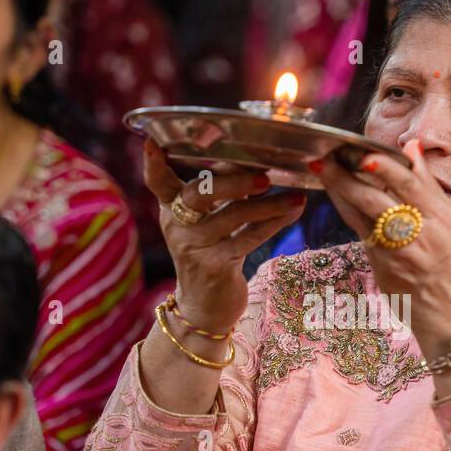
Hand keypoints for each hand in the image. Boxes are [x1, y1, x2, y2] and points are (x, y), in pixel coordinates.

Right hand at [142, 138, 305, 331]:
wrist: (205, 308)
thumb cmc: (211, 254)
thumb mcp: (208, 221)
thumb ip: (220, 192)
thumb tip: (251, 159)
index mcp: (171, 208)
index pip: (158, 182)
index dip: (153, 163)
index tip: (153, 143)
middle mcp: (177, 226)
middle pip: (200, 195)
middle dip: (233, 182)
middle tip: (265, 176)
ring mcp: (194, 247)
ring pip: (234, 217)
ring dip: (269, 205)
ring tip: (297, 196)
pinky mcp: (215, 267)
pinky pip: (249, 239)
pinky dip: (275, 223)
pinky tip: (294, 211)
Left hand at [312, 140, 450, 349]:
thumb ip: (428, 185)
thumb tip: (411, 148)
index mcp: (444, 220)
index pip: (411, 185)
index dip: (385, 168)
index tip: (363, 153)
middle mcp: (421, 237)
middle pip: (376, 201)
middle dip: (345, 178)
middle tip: (323, 158)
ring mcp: (399, 256)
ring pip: (361, 218)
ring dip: (339, 193)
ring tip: (322, 171)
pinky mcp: (383, 272)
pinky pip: (363, 237)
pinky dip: (350, 215)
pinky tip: (338, 199)